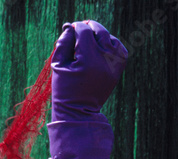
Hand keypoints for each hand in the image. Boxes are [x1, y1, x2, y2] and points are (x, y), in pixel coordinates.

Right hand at [47, 22, 126, 158]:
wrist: (79, 112)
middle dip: (88, 28)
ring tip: (89, 42)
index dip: (76, 27)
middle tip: (80, 30)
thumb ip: (63, 43)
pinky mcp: (119, 70)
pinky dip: (110, 44)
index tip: (70, 28)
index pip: (84, 32)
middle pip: (99, 32)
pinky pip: (119, 48)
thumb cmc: (64, 89)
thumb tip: (71, 27)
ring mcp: (114, 66)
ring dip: (100, 36)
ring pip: (110, 38)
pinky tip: (100, 49)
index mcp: (88, 60)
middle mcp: (104, 61)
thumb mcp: (58, 66)